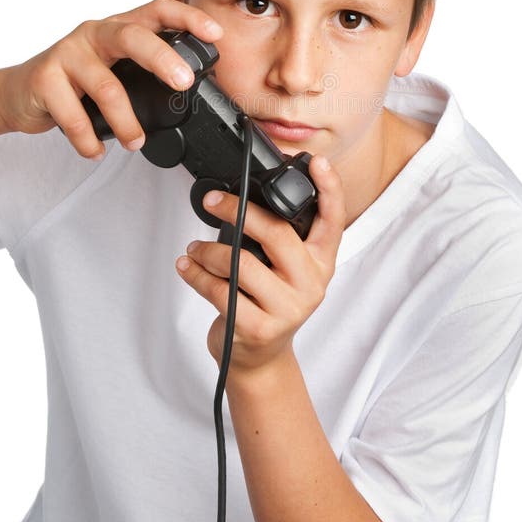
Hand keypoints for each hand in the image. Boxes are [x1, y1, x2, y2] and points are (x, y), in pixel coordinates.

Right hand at [0, 0, 222, 158]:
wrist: (18, 92)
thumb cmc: (75, 81)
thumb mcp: (114, 67)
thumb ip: (145, 69)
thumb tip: (194, 89)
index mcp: (118, 27)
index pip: (157, 10)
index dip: (188, 18)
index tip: (215, 34)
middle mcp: (94, 34)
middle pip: (133, 37)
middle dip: (162, 59)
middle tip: (183, 82)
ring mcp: (67, 53)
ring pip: (107, 86)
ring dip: (127, 121)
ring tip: (137, 142)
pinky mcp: (44, 78)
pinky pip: (74, 116)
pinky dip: (89, 139)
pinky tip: (97, 149)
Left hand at [176, 154, 345, 375]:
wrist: (260, 360)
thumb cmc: (268, 303)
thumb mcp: (284, 269)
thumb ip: (278, 237)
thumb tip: (247, 194)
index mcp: (322, 261)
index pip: (333, 219)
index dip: (329, 188)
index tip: (316, 161)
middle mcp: (312, 283)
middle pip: (276, 233)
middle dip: (237, 210)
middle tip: (213, 201)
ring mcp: (287, 308)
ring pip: (240, 263)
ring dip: (208, 250)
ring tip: (194, 247)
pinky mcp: (258, 328)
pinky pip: (219, 291)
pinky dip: (196, 275)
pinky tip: (188, 267)